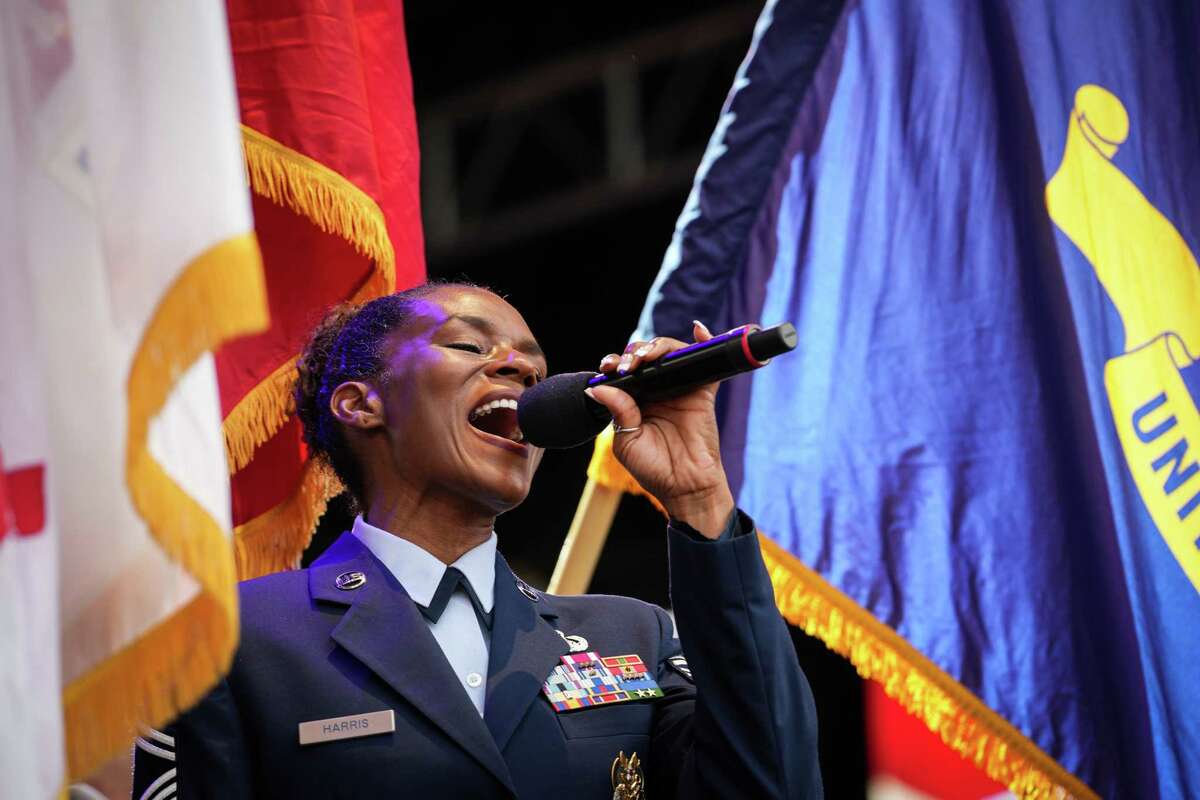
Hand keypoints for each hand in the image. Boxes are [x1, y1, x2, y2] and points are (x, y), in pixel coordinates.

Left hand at [586, 321, 735, 538]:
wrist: (685, 487)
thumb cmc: (654, 468)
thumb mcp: (626, 442)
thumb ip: (617, 412)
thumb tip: (598, 388)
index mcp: (634, 400)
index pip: (623, 372)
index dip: (615, 364)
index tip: (607, 368)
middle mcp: (656, 390)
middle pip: (646, 356)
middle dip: (634, 353)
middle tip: (628, 365)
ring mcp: (680, 388)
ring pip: (670, 353)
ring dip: (658, 347)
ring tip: (647, 357)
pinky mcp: (702, 391)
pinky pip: (705, 361)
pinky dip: (704, 341)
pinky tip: (697, 330)